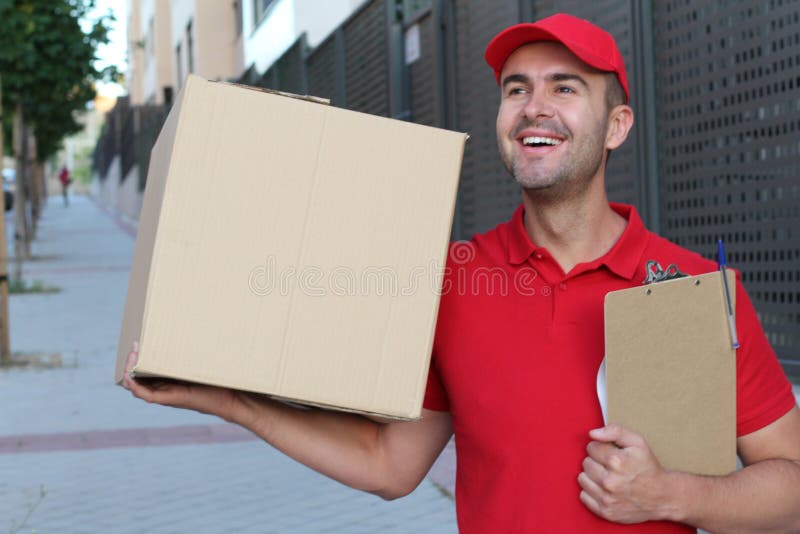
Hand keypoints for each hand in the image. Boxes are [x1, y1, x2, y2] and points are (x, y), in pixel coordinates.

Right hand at [122, 342, 244, 422]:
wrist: (230, 397)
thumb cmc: (218, 378)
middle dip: (131, 361)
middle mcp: (164, 388)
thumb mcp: (201, 360)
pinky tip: (130, 375)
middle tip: (134, 343)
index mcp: (169, 380)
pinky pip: (144, 395)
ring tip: (132, 354)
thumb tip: (195, 326)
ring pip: (136, 385)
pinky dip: (134, 386)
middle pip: (136, 377)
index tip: (138, 341)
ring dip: (130, 370)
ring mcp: (165, 395)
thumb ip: (194, 349)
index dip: (137, 359)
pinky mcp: (169, 400)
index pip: (145, 371)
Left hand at [578, 424, 677, 523]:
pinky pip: (584, 496)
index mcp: (617, 462)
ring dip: (592, 476)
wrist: (662, 496)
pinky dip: (592, 491)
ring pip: (582, 478)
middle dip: (596, 461)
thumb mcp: (637, 442)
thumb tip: (592, 433)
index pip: (591, 447)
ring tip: (607, 476)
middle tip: (611, 466)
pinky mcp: (606, 511)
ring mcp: (607, 498)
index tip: (610, 453)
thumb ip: (615, 431)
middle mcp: (610, 481)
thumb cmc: (648, 467)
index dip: (601, 448)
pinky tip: (604, 489)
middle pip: (586, 463)